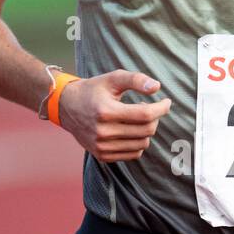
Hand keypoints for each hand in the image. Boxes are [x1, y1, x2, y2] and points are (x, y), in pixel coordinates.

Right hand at [57, 69, 171, 160]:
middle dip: (155, 118)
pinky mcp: (102, 156)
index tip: (166, 102)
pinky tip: (132, 130)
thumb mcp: (113, 78)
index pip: (145, 114)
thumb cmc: (94, 90)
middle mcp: (103, 132)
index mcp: (105, 111)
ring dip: (147, 130)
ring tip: (138, 118)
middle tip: (150, 108)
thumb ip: (136, 79)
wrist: (67, 107)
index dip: (161, 108)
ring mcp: (102, 147)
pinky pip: (133, 154)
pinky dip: (139, 143)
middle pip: (146, 130)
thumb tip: (157, 87)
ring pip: (142, 144)